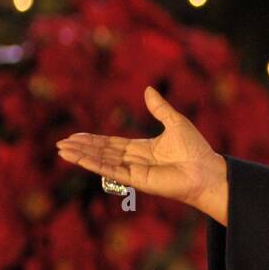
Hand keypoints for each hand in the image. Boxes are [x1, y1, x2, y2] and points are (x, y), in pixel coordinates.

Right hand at [55, 85, 228, 222]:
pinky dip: (94, 164)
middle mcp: (135, 161)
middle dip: (83, 147)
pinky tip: (79, 158)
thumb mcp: (175, 122)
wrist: (206, 170)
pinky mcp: (136, 180)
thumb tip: (148, 89)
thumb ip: (159, 108)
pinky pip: (111, 170)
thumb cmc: (196, 150)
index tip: (76, 136)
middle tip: (61, 144)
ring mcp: (134, 171)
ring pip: (103, 161)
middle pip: (103, 152)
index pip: (112, 144)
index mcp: (143, 149)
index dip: (94, 140)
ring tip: (62, 150)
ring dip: (82, 156)